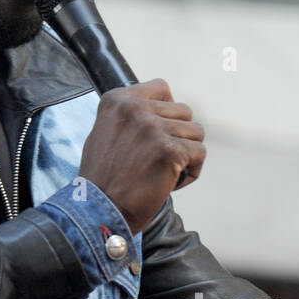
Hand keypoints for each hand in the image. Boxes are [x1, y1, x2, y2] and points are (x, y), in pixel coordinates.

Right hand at [78, 79, 204, 234]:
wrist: (98, 211)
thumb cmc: (103, 178)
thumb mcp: (105, 132)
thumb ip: (129, 116)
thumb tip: (160, 107)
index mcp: (117, 100)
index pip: (161, 88)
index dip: (167, 110)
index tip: (159, 132)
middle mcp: (134, 108)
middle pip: (183, 111)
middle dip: (178, 135)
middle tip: (159, 159)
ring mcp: (152, 128)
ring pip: (195, 132)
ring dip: (186, 153)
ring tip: (165, 172)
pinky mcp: (169, 150)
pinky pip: (200, 153)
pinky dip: (191, 172)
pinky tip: (172, 183)